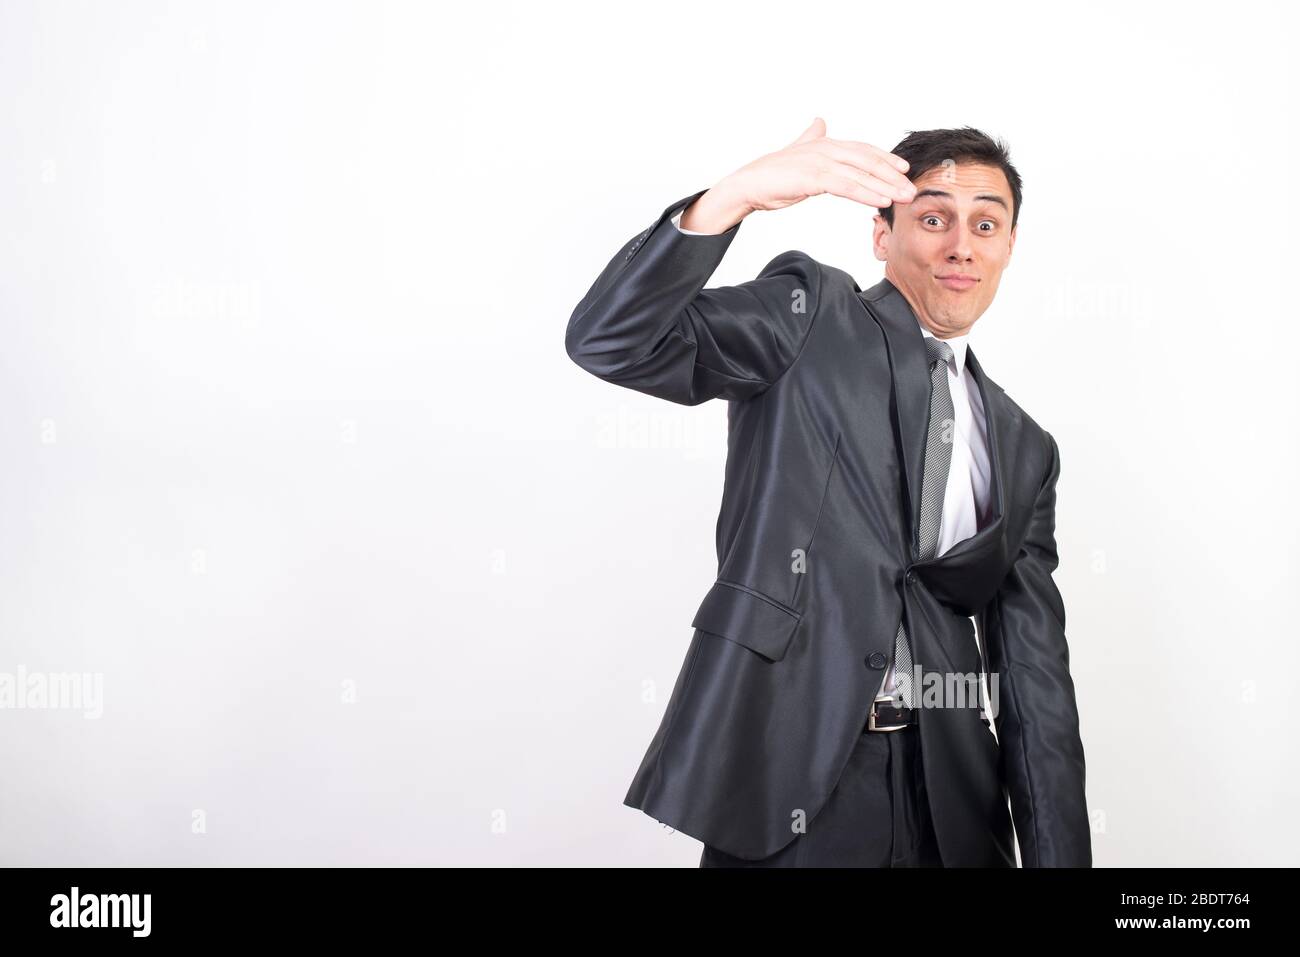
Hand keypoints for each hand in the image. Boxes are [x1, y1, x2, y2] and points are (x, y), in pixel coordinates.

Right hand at [725, 117, 915, 213]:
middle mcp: (826, 148)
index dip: (885, 159)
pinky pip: (846, 186)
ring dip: (886, 186)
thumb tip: (819, 120)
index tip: (903, 170)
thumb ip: (810, 137)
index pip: (863, 150)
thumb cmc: (770, 174)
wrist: (746, 185)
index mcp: (825, 143)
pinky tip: (881, 201)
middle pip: (868, 160)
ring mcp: (820, 162)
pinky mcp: (813, 178)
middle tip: (912, 189)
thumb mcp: (796, 152)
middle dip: (892, 175)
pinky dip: (866, 193)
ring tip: (904, 197)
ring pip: (861, 174)